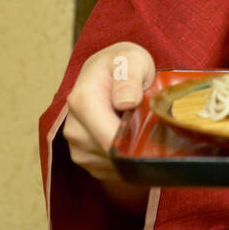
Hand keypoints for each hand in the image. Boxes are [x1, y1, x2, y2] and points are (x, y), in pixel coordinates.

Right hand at [62, 41, 154, 184]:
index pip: (109, 138)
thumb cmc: (123, 64)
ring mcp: (76, 146)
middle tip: (152, 127)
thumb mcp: (131, 58)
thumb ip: (129, 76)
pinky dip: (125, 160)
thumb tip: (126, 101)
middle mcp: (74, 127)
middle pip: (113, 156)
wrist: (107, 72)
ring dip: (131, 154)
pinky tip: (130, 138)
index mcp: (83, 101)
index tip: (154, 134)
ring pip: (114, 166)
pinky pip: (111, 171)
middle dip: (136, 147)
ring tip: (138, 128)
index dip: (135, 142)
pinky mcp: (84, 158)